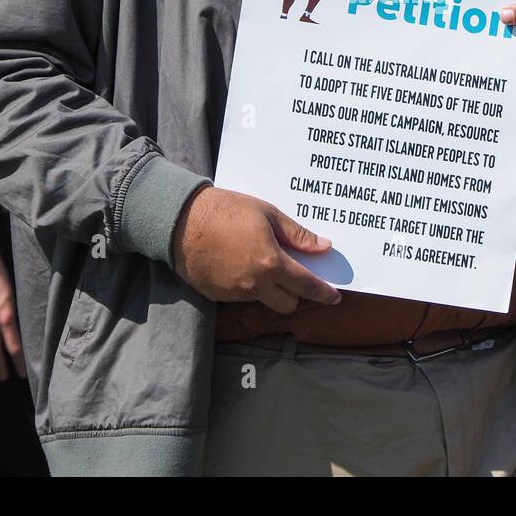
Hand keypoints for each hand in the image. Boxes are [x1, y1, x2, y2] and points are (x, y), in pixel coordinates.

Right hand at [172, 185, 340, 313]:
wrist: (181, 220)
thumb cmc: (226, 211)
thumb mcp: (267, 214)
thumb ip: (297, 234)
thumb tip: (323, 246)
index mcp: (271, 263)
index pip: (306, 286)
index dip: (323, 293)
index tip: (334, 297)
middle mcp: (255, 285)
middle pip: (288, 304)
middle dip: (296, 293)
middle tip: (294, 274)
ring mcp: (234, 294)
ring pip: (264, 302)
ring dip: (271, 290)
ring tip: (262, 264)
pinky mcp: (217, 297)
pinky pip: (242, 299)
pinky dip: (248, 288)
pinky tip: (240, 266)